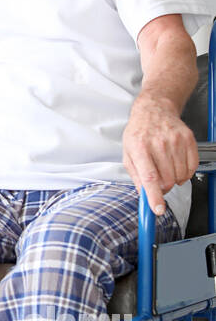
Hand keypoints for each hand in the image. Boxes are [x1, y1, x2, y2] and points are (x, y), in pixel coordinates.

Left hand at [122, 96, 198, 215]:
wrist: (154, 110)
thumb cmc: (139, 133)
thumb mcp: (128, 153)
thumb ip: (136, 176)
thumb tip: (143, 195)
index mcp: (139, 148)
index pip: (149, 177)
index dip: (154, 196)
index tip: (158, 209)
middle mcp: (158, 143)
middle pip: (167, 180)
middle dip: (163, 188)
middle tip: (158, 181)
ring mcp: (175, 140)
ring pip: (180, 175)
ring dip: (174, 179)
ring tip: (165, 168)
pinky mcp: (188, 139)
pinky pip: (192, 167)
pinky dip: (185, 172)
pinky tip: (176, 165)